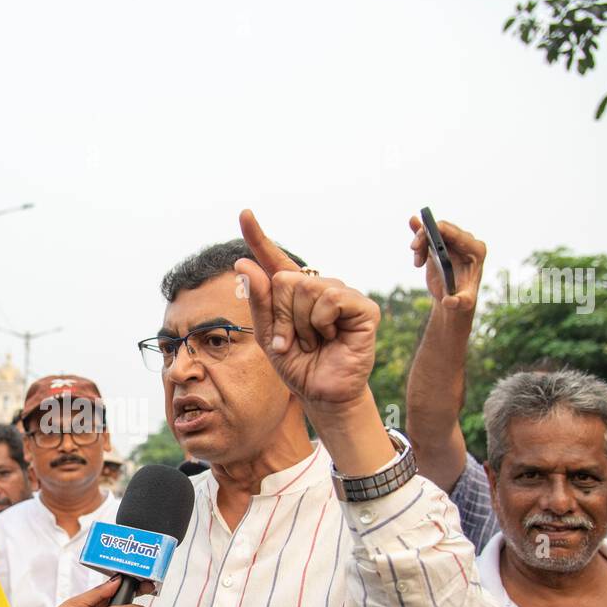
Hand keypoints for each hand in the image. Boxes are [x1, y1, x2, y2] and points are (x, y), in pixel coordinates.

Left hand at [235, 209, 380, 408]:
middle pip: (286, 279)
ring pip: (307, 288)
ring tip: (314, 342)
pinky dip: (322, 321)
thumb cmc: (298, 365)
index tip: (244, 214)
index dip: (259, 237)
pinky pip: (330, 298)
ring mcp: (342, 294)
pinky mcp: (363, 307)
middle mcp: (318, 287)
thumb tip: (243, 262)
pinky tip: (331, 337)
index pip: (274, 260)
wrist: (322, 393)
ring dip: (301, 324)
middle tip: (292, 341)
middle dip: (281, 316)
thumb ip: (259, 301)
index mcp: (293, 293)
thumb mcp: (268, 336)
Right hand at [408, 215, 485, 313]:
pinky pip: (429, 234)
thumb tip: (449, 301)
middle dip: (425, 236)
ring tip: (417, 262)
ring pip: (433, 232)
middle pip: (443, 229)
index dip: (440, 230)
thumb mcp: (464, 302)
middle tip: (414, 250)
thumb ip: (460, 302)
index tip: (426, 234)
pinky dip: (419, 229)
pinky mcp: (439, 245)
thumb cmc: (463, 298)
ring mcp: (451, 242)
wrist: (454, 298)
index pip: (457, 234)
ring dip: (420, 241)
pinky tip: (412, 222)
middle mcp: (464, 242)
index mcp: (475, 250)